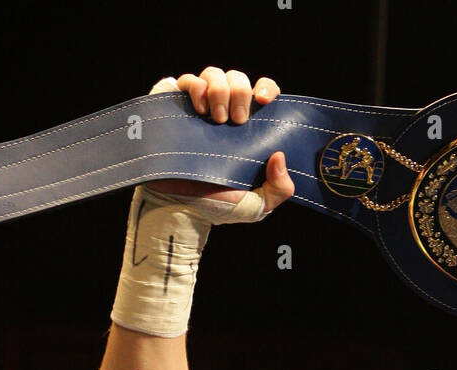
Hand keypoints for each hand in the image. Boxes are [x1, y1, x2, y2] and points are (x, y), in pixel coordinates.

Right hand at [148, 67, 293, 210]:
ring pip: (214, 74)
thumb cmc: (218, 204)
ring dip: (219, 90)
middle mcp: (225, 111)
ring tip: (217, 120)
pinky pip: (188, 80)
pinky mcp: (176, 104)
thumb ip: (278, 188)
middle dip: (240, 92)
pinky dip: (196, 88)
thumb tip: (280, 156)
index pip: (263, 93)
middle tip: (237, 120)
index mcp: (248, 129)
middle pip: (238, 79)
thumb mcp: (257, 204)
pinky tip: (199, 111)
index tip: (264, 100)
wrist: (179, 207)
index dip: (267, 88)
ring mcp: (200, 106)